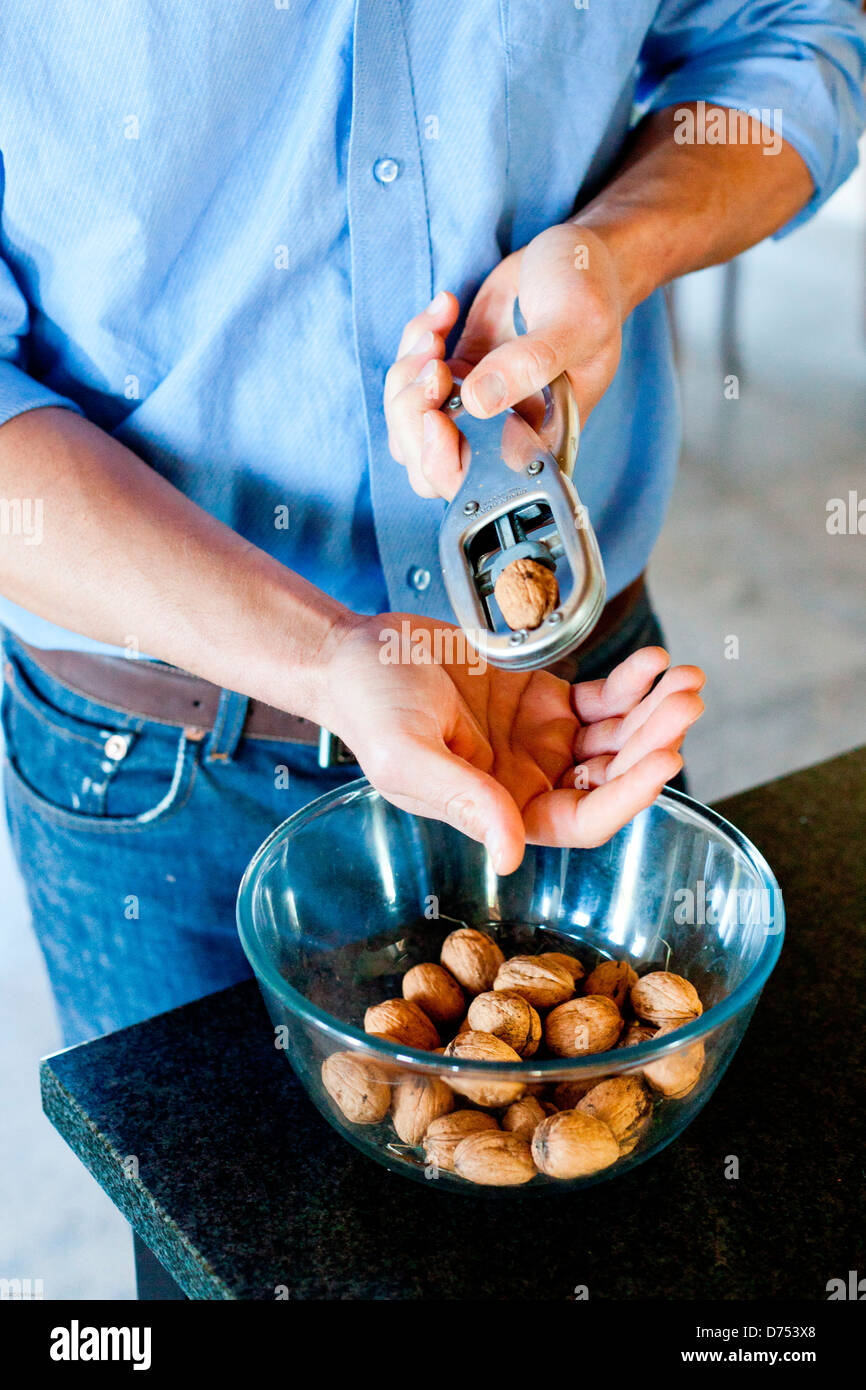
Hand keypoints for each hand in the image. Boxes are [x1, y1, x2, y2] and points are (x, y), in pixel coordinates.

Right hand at [322, 613, 703, 873]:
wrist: (357, 653)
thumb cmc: (370, 709)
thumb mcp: (409, 756)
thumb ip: (463, 800)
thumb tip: (509, 857)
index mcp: (502, 813)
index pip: (584, 819)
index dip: (628, 795)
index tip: (664, 758)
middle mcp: (531, 783)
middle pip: (613, 774)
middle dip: (654, 739)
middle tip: (684, 699)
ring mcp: (543, 742)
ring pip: (618, 736)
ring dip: (654, 709)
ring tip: (681, 676)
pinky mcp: (545, 701)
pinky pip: (604, 698)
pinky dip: (632, 682)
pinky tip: (651, 662)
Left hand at [384, 223, 622, 498]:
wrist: (580, 256)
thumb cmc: (592, 290)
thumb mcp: (575, 321)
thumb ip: (530, 362)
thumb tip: (476, 401)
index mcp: (539, 442)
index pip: (479, 487)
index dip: (443, 461)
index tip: (436, 415)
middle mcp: (503, 435)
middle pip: (427, 465)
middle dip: (411, 416)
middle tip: (432, 363)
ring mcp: (474, 407)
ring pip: (410, 426)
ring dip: (407, 376)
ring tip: (437, 327)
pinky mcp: (456, 376)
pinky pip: (411, 380)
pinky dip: (414, 342)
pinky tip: (445, 308)